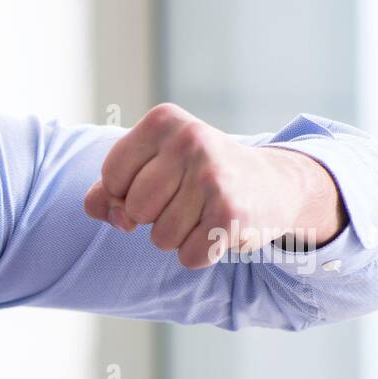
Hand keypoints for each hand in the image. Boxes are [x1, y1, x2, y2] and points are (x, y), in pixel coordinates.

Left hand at [83, 103, 345, 268]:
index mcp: (162, 122)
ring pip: (160, 238)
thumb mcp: (149, 168)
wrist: (272, 185)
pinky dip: (199, 254)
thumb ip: (107, 190)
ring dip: (177, 237)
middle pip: (135, 210)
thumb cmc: (193, 177)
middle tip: (184, 200)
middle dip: (152, 218)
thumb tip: (105, 212)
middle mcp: (190, 140)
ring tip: (202, 213)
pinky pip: (188, 257)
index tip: (157, 181)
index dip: (125, 193)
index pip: (111, 177)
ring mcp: (213, 176)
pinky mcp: (231, 212)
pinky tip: (218, 230)